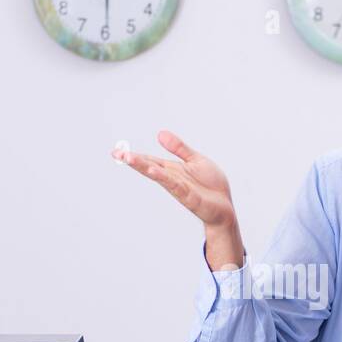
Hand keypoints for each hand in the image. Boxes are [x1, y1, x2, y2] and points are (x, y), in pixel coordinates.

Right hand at [114, 130, 234, 227]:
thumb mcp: (195, 160)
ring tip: (129, 158)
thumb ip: (179, 148)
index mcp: (171, 169)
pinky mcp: (189, 197)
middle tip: (117, 154)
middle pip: (149, 167)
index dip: (134, 155)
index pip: (149, 160)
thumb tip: (160, 134)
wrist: (224, 207)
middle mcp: (171, 178)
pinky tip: (153, 170)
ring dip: (143, 167)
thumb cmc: (210, 185)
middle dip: (133, 160)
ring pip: (158, 175)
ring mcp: (178, 188)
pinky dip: (164, 178)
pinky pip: (174, 185)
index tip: (116, 151)